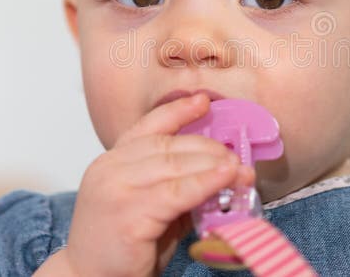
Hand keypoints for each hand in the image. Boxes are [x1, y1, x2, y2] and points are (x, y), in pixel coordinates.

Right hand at [35, 93, 254, 276]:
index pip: (148, 128)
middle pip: (168, 146)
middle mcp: (110, 169)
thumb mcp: (148, 206)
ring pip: (175, 165)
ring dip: (213, 165)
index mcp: (112, 162)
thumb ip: (175, 186)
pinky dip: (206, 184)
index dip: (178, 111)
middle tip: (236, 154)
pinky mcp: (129, 214)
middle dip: (208, 147)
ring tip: (239, 168)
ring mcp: (117, 189)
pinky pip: (176, 193)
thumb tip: (220, 171)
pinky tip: (225, 180)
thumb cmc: (120, 247)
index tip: (204, 102)